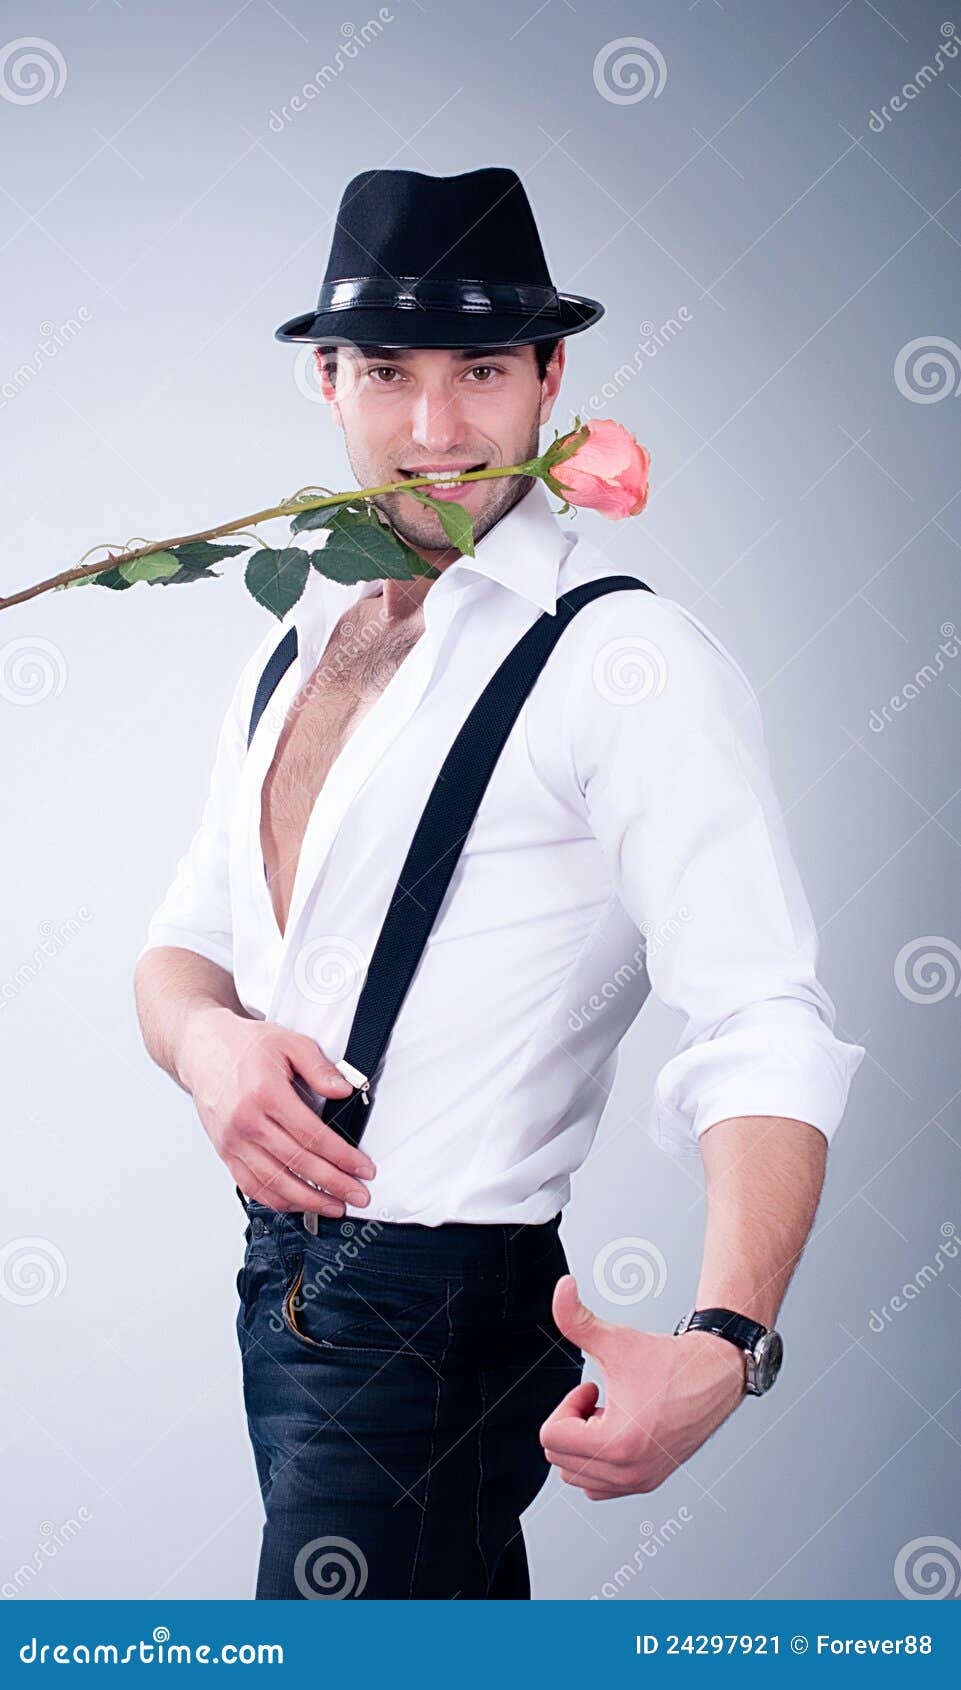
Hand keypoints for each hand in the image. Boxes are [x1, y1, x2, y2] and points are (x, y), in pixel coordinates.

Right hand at [179, 1006, 375, 1215]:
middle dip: (334, 1184)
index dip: (343, 1158)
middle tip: (358, 1195)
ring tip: (334, 1205)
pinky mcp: (225, 1152)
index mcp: (266, 1094)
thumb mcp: (289, 1043)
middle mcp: (246, 1122)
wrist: (202, 1050)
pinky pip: (252, 1185)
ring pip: (275, 1182)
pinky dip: (277, 1200)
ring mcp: (233, 1141)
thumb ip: (319, 1068)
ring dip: (308, 1200)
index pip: (312, 1136)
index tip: (363, 1169)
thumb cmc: (244, 1047)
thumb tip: (343, 1090)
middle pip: (297, 1163)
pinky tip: (298, 1203)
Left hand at [540, 1275, 746, 1499]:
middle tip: (599, 1399)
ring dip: (583, 1444)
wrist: (714, 1375)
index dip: (567, 1404)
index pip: (550, 1438)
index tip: (592, 1388)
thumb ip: (577, 1316)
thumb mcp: (616, 1339)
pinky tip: (618, 1430)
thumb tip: (561, 1286)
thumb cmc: (669, 1361)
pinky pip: (600, 1487)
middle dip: (572, 1424)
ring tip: (609, 1415)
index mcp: (617, 1444)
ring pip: (577, 1476)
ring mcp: (639, 1482)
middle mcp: (629, 1472)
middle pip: (560, 1458)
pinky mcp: (648, 1482)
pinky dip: (598, 1462)